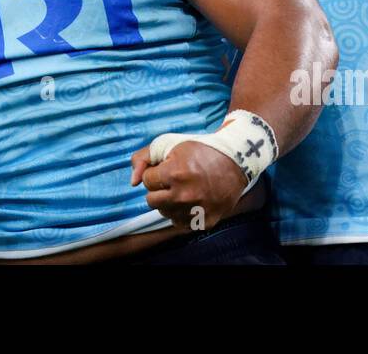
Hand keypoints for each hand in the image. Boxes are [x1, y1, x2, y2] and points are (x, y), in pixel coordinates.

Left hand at [130, 138, 245, 231]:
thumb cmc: (199, 149)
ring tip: (183, 189)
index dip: (155, 173)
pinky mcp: (205, 221)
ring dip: (169, 202)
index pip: (147, 181)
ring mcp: (196, 211)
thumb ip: (143, 158)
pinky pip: (181, 223)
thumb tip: (132, 182)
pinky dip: (182, 213)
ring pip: (165, 213)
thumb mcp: (168, 144)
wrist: (235, 160)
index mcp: (174, 173)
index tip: (168, 167)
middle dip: (158, 189)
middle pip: (151, 201)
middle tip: (172, 180)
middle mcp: (184, 195)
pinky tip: (191, 200)